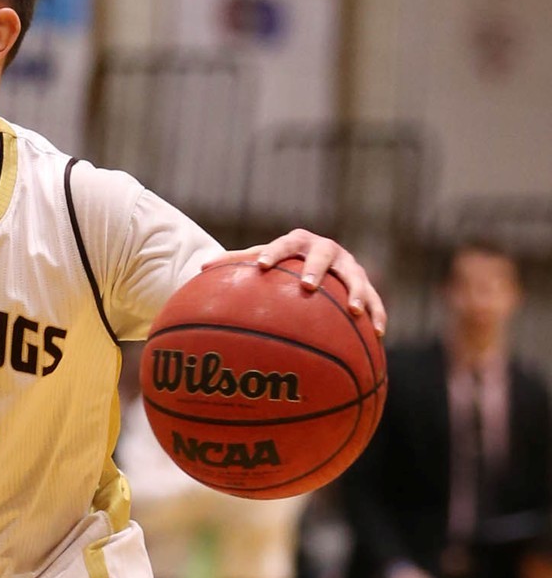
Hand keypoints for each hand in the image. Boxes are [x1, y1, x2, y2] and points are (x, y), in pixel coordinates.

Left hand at [206, 229, 386, 334]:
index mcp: (298, 242)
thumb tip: (200, 269)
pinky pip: (376, 301)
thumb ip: (236, 263)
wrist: (317, 260)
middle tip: (308, 286)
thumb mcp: (262, 260)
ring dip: (356, 293)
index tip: (261, 266)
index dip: (273, 253)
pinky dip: (377, 315)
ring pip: (355, 278)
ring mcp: (348, 266)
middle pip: (322, 256)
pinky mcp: (365, 284)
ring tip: (354, 311)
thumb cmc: (281, 263)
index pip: (284, 245)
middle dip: (316, 270)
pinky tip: (379, 335)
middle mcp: (326, 250)